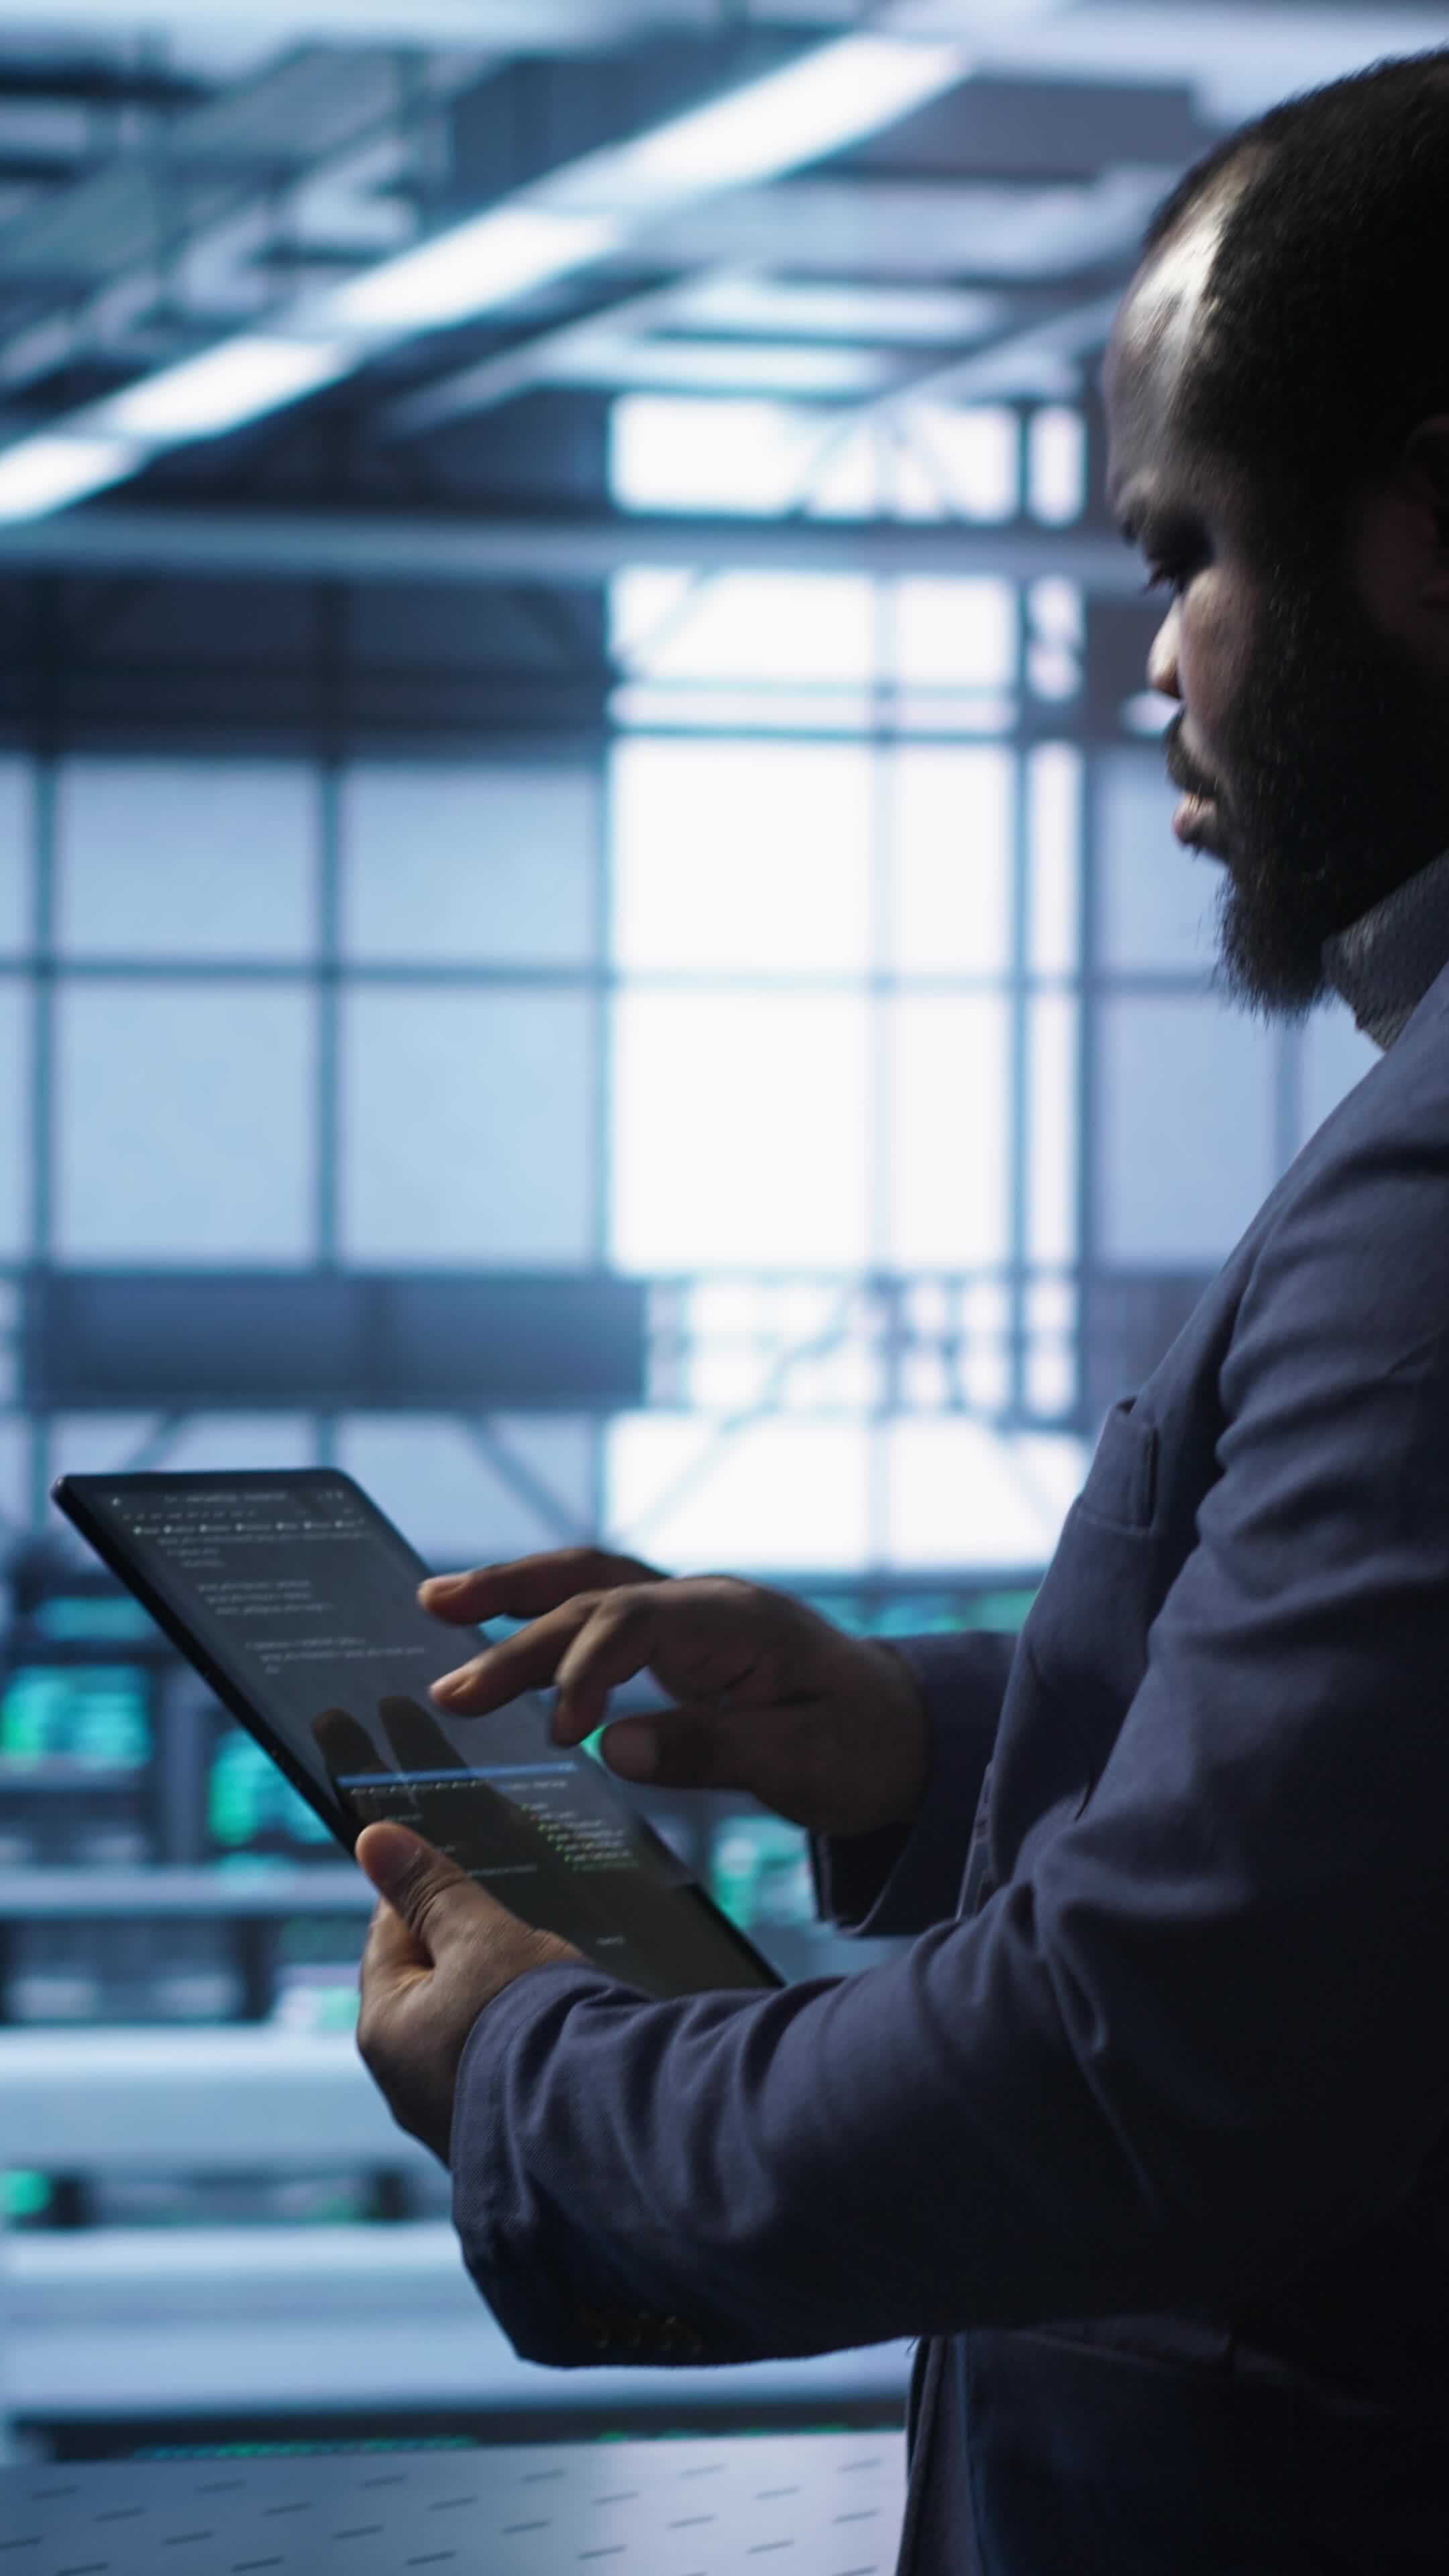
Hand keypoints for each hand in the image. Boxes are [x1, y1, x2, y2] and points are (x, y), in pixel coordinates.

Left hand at [355, 1820, 581, 2162]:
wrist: (594, 2119)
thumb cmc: (531, 2023)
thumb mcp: (481, 1936)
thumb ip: (431, 1889)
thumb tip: (373, 1840)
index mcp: (384, 2025)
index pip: (388, 1932)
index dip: (427, 1895)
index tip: (464, 1878)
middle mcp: (401, 2078)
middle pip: (425, 1982)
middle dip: (465, 1952)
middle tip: (514, 1935)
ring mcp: (444, 2112)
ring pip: (461, 2025)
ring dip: (492, 1999)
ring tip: (540, 1984)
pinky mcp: (488, 2130)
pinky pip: (491, 2064)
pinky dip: (514, 2042)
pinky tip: (550, 2030)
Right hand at [419, 1548, 928, 1841]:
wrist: (904, 1731)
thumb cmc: (862, 1748)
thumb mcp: (802, 1763)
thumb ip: (712, 1751)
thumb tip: (617, 1748)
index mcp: (735, 1619)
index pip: (632, 1622)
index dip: (583, 1670)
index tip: (558, 1735)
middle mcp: (703, 1600)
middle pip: (592, 1594)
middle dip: (514, 1630)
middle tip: (447, 1690)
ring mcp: (687, 1612)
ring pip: (587, 1584)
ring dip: (511, 1594)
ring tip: (433, 1602)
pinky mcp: (677, 1636)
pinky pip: (597, 1611)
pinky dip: (540, 1614)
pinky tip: (490, 1628)